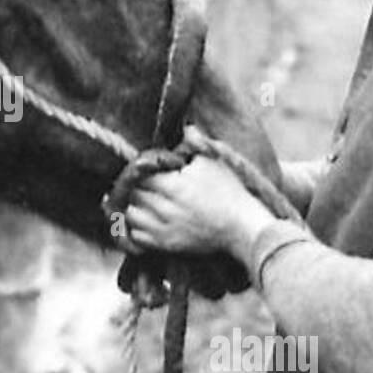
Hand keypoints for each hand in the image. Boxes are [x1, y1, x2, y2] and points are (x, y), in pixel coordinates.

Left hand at [125, 157, 274, 256]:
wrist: (241, 227)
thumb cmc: (228, 192)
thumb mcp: (213, 162)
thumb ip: (195, 143)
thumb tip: (186, 127)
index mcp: (175, 187)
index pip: (140, 175)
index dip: (140, 169)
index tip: (145, 167)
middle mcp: (166, 209)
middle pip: (133, 195)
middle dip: (135, 186)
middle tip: (140, 182)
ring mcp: (165, 230)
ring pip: (131, 216)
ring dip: (133, 206)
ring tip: (142, 200)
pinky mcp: (166, 245)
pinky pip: (137, 237)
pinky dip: (135, 227)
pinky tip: (144, 219)